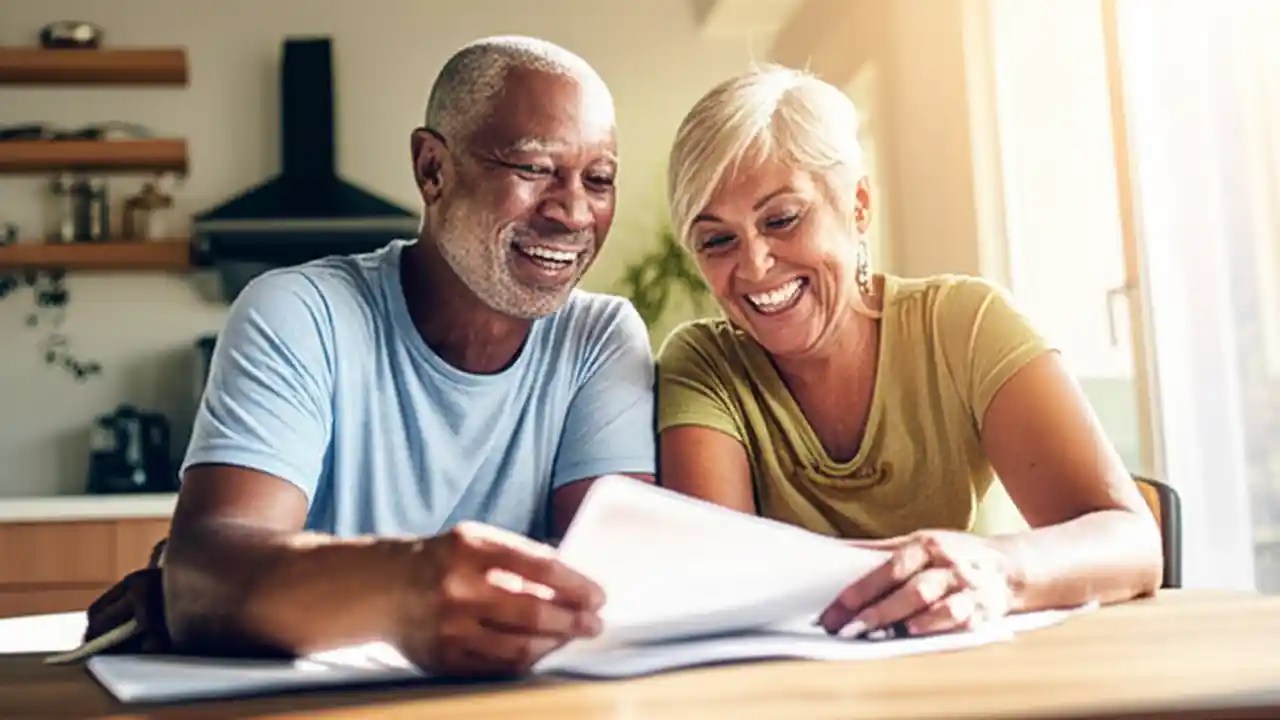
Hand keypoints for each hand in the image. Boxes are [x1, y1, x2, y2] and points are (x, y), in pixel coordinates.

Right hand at [397, 521, 603, 676]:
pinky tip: (542, 652)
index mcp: (471, 548)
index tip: (598, 596)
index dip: (576, 584)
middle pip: (534, 612)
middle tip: (594, 623)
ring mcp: (450, 627)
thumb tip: (573, 582)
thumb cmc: (442, 560)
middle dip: (574, 621)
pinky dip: (527, 661)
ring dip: (555, 644)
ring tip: (571, 637)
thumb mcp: (475, 541)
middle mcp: (459, 587)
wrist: (382, 588)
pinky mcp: (444, 658)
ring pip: (519, 647)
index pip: (540, 567)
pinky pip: (498, 667)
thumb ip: (519, 557)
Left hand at [819, 530, 1018, 637]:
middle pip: (907, 588)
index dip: (860, 589)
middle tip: (845, 629)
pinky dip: (933, 625)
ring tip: (873, 634)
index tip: (834, 608)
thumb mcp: (919, 543)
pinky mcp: (981, 610)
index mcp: (926, 545)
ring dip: (901, 617)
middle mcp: (947, 563)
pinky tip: (911, 633)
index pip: (888, 567)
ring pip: (931, 602)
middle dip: (874, 611)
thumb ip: (880, 551)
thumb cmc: (952, 555)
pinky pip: (956, 619)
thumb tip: (835, 553)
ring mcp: (965, 587)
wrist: (1009, 566)